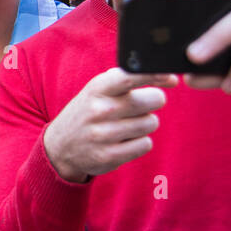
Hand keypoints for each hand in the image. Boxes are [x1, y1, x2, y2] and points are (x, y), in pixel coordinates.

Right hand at [43, 67, 178, 181]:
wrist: (59, 147)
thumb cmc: (87, 112)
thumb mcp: (96, 90)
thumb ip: (126, 79)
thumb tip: (170, 78)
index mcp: (97, 89)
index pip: (131, 75)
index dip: (156, 74)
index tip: (171, 78)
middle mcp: (100, 110)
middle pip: (154, 100)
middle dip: (152, 102)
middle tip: (138, 107)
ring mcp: (104, 134)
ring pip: (151, 123)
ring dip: (144, 124)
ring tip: (126, 126)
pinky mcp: (109, 156)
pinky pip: (145, 144)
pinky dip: (139, 142)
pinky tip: (124, 141)